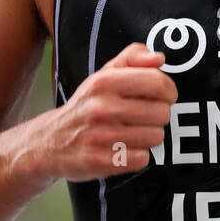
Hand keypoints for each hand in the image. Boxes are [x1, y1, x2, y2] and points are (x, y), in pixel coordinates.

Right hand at [41, 42, 177, 181]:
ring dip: (149, 136)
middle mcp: (101, 108)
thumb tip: (159, 58)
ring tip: (133, 132)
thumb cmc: (87, 105)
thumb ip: (133, 58)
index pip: (157, 83)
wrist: (50, 142)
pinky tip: (124, 149)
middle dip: (158, 115)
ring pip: (155, 137)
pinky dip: (137, 156)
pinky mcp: (100, 162)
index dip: (169, 90)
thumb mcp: (104, 75)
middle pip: (162, 113)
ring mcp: (100, 137)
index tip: (165, 95)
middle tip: (144, 116)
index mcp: (104, 82)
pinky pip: (142, 159)